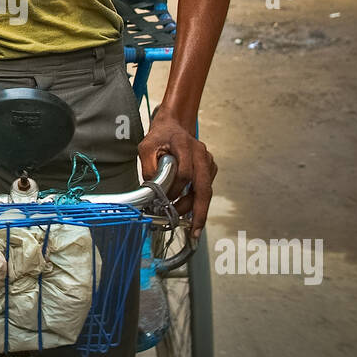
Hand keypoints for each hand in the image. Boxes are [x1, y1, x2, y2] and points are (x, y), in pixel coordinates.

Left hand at [137, 109, 216, 240]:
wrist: (174, 125)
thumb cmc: (160, 136)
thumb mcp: (146, 147)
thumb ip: (148, 167)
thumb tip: (153, 191)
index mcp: (186, 146)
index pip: (185, 174)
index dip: (175, 190)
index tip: (164, 200)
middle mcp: (201, 154)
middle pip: (204, 188)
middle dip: (199, 212)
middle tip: (194, 231)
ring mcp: (208, 161)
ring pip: (206, 191)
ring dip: (196, 209)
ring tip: (187, 225)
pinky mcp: (209, 168)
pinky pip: (205, 189)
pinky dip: (198, 202)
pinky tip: (188, 211)